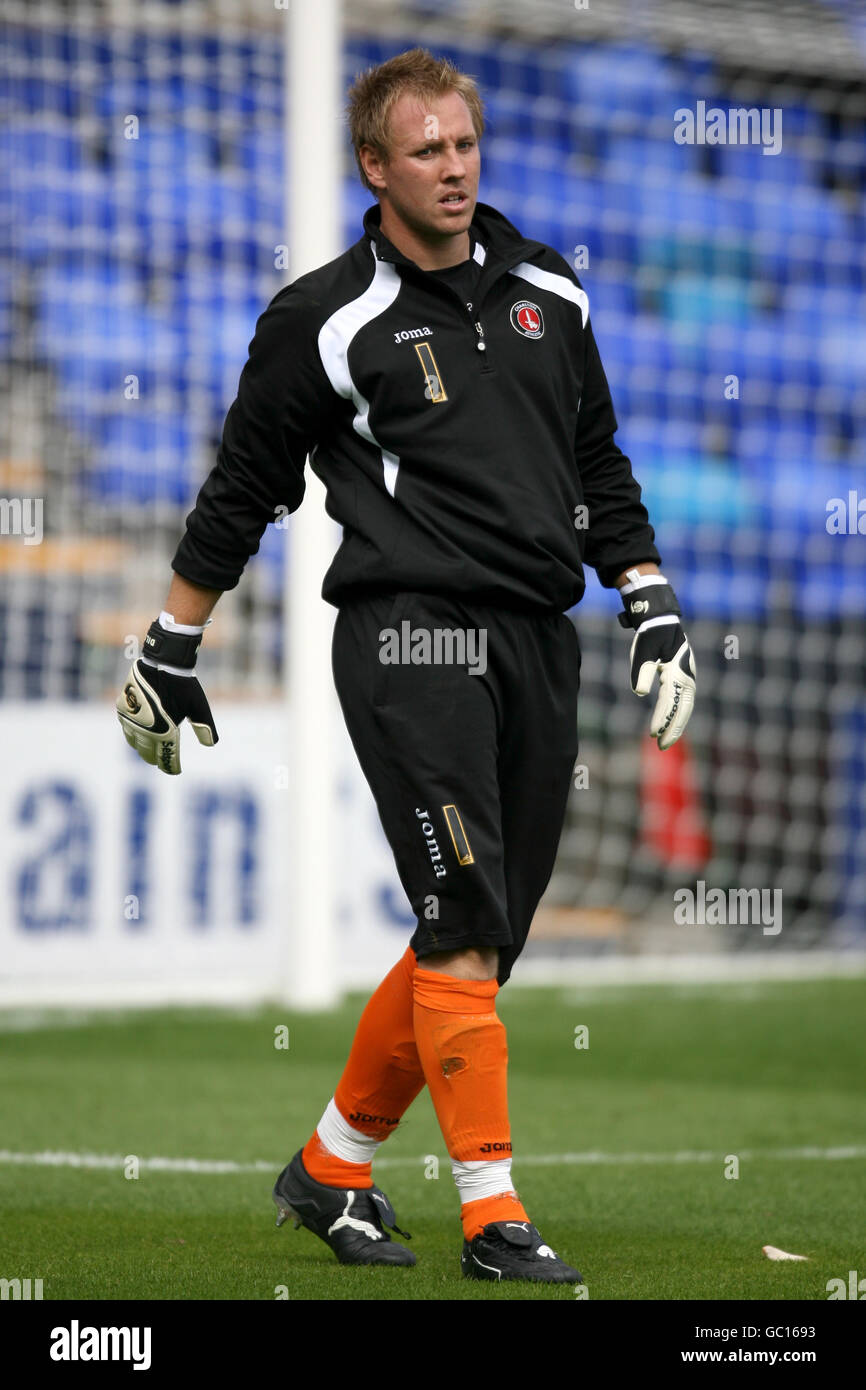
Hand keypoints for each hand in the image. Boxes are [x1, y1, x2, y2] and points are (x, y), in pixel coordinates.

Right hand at [116, 618, 217, 774]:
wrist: (162, 661)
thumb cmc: (183, 685)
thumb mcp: (199, 707)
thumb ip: (205, 727)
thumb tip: (211, 744)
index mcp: (164, 732)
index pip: (166, 758)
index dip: (171, 767)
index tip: (175, 770)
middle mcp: (144, 729)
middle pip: (148, 754)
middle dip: (156, 758)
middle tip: (164, 760)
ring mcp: (130, 720)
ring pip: (134, 743)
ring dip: (143, 748)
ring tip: (150, 749)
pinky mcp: (122, 709)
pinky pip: (126, 729)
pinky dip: (133, 734)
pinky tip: (139, 733)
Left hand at [617, 572, 695, 749]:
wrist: (662, 621)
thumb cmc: (650, 635)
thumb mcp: (643, 651)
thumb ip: (642, 671)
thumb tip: (641, 692)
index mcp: (678, 671)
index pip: (671, 701)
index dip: (662, 718)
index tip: (653, 733)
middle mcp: (687, 677)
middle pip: (683, 709)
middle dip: (673, 729)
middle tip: (661, 747)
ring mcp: (688, 679)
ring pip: (685, 708)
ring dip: (676, 725)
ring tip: (664, 742)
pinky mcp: (684, 679)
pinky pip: (682, 702)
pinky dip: (676, 715)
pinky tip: (668, 726)